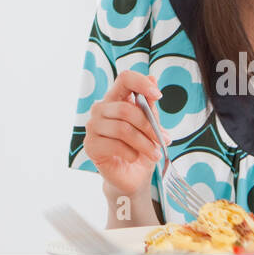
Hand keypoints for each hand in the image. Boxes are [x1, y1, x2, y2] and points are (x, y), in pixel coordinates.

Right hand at [83, 69, 169, 195]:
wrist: (133, 176)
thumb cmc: (141, 148)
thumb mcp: (150, 125)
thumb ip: (149, 104)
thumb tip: (152, 78)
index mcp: (115, 99)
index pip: (124, 79)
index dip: (141, 83)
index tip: (158, 95)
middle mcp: (100, 109)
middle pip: (126, 109)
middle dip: (148, 127)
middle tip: (163, 140)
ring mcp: (92, 127)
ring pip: (122, 129)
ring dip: (144, 143)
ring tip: (154, 153)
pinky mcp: (90, 145)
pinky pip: (115, 145)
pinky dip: (131, 153)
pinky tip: (134, 157)